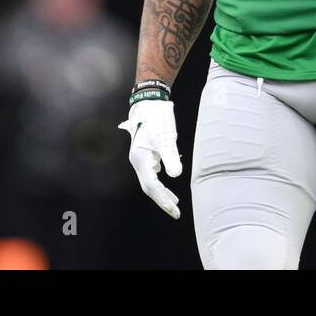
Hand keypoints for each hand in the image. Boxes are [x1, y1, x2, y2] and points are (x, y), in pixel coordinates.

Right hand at [117, 100, 181, 218]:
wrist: (149, 103)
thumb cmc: (157, 119)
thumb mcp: (166, 138)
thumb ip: (171, 157)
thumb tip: (176, 175)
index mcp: (140, 159)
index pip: (152, 186)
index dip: (163, 199)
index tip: (174, 210)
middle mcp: (138, 161)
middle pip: (149, 187)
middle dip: (162, 200)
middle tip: (176, 213)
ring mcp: (141, 158)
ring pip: (150, 181)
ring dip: (162, 193)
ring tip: (174, 204)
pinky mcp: (145, 154)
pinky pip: (152, 174)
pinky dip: (161, 183)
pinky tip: (168, 187)